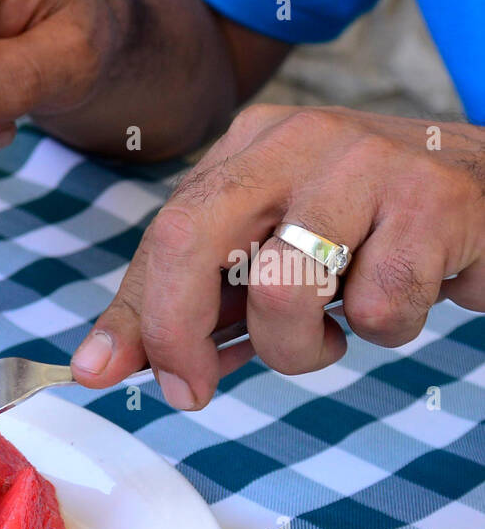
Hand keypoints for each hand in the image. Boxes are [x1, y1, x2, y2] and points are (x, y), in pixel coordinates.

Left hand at [69, 105, 484, 407]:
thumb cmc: (369, 235)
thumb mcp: (267, 260)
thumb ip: (184, 309)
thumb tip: (93, 369)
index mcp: (248, 148)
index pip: (164, 231)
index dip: (139, 316)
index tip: (120, 377)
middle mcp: (298, 140)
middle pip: (192, 237)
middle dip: (178, 332)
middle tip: (196, 389)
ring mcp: (368, 161)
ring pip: (283, 290)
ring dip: (301, 349)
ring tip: (336, 329)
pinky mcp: (434, 199)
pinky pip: (375, 310)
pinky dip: (385, 331)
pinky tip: (408, 295)